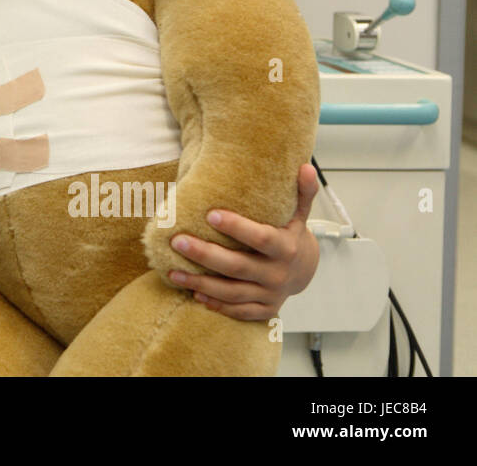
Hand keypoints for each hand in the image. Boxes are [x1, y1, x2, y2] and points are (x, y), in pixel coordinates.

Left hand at [165, 162, 319, 320]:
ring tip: (173, 271)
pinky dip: (216, 305)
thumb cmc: (291, 235)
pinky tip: (193, 293)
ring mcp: (270, 294)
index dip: (236, 227)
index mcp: (285, 247)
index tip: (210, 214)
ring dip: (200, 283)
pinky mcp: (263, 310)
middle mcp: (277, 274)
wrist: (304, 271)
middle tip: (177, 241)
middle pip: (237, 266)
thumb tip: (305, 168)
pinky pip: (237, 310)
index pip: (260, 238)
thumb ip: (301, 192)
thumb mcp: (298, 214)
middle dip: (205, 255)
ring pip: (232, 292)